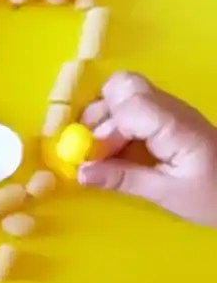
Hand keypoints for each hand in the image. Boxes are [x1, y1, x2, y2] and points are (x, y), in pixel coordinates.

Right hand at [79, 71, 216, 227]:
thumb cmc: (214, 196)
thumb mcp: (167, 194)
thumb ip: (123, 179)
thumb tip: (80, 172)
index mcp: (174, 125)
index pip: (127, 104)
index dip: (103, 128)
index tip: (94, 157)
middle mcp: (170, 108)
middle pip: (123, 86)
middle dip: (98, 113)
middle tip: (90, 146)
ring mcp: (170, 109)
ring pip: (125, 93)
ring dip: (105, 118)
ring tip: (102, 152)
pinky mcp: (168, 117)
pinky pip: (134, 107)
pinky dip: (117, 123)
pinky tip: (117, 150)